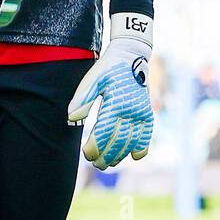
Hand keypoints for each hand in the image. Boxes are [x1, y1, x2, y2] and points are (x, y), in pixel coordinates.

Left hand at [67, 12, 153, 169]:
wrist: (131, 55)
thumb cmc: (107, 68)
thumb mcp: (92, 80)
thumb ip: (82, 99)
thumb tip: (71, 119)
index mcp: (115, 103)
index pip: (104, 133)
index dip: (95, 147)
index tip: (87, 154)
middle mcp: (131, 110)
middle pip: (118, 141)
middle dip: (106, 156)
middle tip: (96, 164)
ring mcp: (141, 112)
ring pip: (132, 141)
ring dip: (120, 155)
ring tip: (108, 163)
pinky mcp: (147, 112)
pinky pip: (147, 134)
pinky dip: (142, 147)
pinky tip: (134, 157)